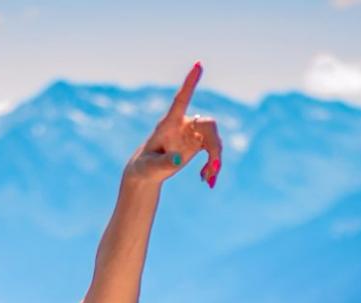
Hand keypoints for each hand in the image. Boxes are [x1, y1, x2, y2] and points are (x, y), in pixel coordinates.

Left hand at [126, 62, 221, 188]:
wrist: (147, 173)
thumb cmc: (144, 167)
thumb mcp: (151, 168)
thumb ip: (163, 163)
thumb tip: (177, 161)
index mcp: (168, 123)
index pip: (180, 99)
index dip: (189, 83)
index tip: (198, 64)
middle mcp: (183, 124)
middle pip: (208, 124)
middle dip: (214, 146)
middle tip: (213, 168)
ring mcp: (192, 133)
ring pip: (214, 138)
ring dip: (216, 159)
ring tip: (208, 179)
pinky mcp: (197, 144)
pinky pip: (214, 150)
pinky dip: (213, 165)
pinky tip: (207, 180)